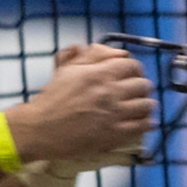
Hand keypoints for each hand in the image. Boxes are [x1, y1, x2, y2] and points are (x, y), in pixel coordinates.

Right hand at [9, 44, 154, 163]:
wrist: (40, 128)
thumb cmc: (51, 98)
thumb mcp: (68, 69)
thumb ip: (93, 56)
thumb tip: (117, 52)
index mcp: (99, 73)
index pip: (133, 66)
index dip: (134, 70)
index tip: (130, 76)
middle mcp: (110, 92)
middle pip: (143, 85)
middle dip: (140, 88)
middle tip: (134, 93)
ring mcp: (114, 114)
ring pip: (146, 105)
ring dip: (145, 105)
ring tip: (140, 108)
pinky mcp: (114, 134)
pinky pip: (142, 126)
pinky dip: (147, 123)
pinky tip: (144, 122)